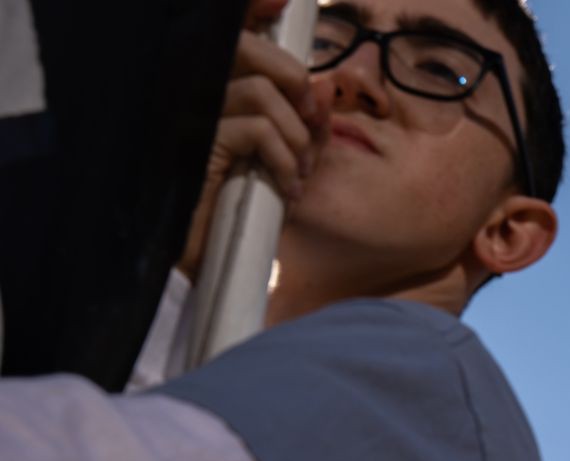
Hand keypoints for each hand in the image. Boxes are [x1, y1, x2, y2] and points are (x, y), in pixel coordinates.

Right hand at [178, 0, 332, 278]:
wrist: (211, 266)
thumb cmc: (246, 211)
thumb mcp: (283, 160)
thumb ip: (301, 121)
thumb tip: (322, 87)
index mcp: (209, 92)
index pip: (231, 35)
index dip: (252, 8)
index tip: (280, 2)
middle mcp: (192, 95)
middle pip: (247, 47)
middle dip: (295, 85)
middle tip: (309, 135)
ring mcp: (189, 118)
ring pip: (262, 91)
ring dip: (296, 137)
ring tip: (297, 175)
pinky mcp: (195, 146)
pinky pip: (257, 129)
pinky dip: (284, 160)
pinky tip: (285, 190)